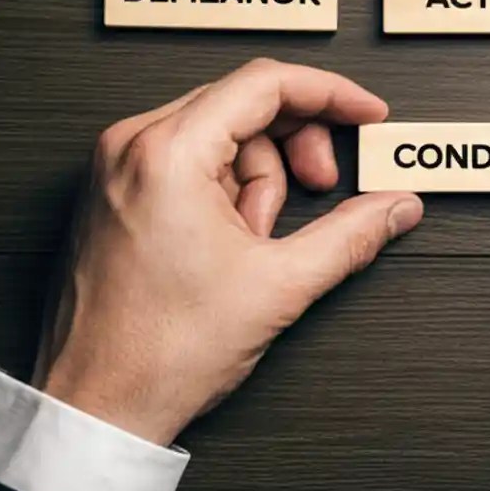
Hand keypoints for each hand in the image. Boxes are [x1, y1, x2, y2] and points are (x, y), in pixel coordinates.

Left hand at [35, 59, 423, 445]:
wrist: (96, 406)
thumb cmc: (159, 353)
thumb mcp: (278, 286)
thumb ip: (351, 235)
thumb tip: (394, 207)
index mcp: (167, 153)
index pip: (266, 84)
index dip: (330, 95)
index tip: (364, 114)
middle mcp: (131, 146)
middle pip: (243, 106)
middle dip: (295, 149)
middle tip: (325, 188)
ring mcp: (116, 168)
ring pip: (219, 138)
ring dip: (256, 182)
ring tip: (256, 244)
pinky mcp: (113, 193)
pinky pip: (189, 164)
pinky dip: (224, 192)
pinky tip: (231, 244)